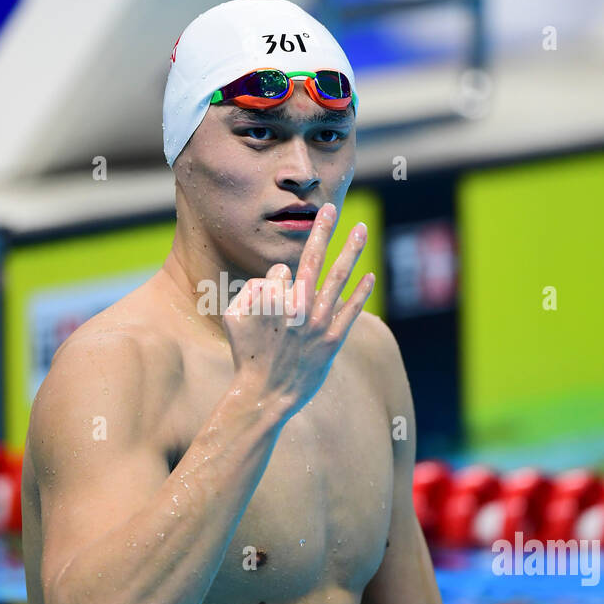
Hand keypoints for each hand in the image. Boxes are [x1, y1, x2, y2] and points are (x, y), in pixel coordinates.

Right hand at [223, 203, 373, 418]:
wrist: (264, 395)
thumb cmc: (245, 355)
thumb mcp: (234, 317)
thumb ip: (251, 291)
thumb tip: (276, 277)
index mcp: (277, 300)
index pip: (282, 270)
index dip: (273, 284)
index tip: (268, 306)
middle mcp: (301, 307)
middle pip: (315, 259)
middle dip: (323, 230)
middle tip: (329, 207)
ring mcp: (320, 324)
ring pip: (338, 278)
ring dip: (350, 251)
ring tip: (360, 229)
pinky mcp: (333, 341)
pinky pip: (351, 311)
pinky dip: (361, 292)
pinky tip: (369, 274)